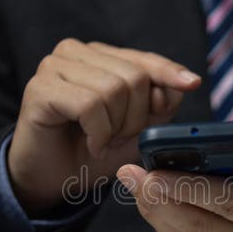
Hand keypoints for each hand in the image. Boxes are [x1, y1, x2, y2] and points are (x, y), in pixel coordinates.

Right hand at [8, 39, 200, 214]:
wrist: (52, 179)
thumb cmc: (92, 150)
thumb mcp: (137, 128)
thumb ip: (159, 105)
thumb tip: (180, 85)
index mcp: (100, 56)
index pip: (143, 58)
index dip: (168, 72)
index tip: (192, 83)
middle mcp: (76, 52)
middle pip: (133, 77)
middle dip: (136, 118)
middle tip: (119, 139)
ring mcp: (54, 65)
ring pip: (113, 89)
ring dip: (116, 128)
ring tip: (103, 142)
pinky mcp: (40, 87)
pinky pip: (89, 105)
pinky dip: (98, 132)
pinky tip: (91, 144)